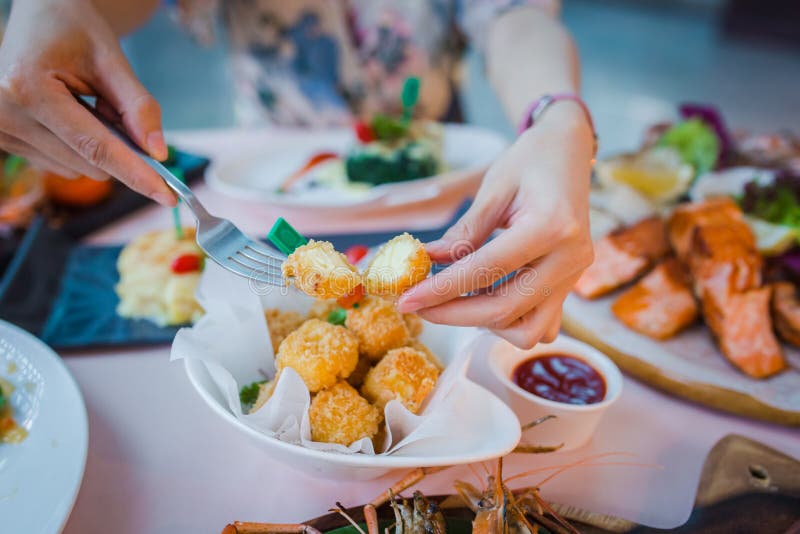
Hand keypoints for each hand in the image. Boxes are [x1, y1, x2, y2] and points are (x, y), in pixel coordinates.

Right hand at [0, 0, 175, 204]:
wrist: (39, 17)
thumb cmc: (74, 29)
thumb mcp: (112, 59)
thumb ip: (138, 107)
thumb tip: (159, 153)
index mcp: (29, 88)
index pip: (95, 146)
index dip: (136, 174)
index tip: (168, 196)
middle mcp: (5, 114)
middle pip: (89, 163)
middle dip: (120, 149)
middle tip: (118, 108)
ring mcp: (0, 131)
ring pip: (78, 169)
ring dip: (98, 147)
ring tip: (88, 103)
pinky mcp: (5, 142)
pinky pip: (62, 166)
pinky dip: (81, 148)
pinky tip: (72, 115)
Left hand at [397, 105, 594, 347]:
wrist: (570, 151)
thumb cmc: (531, 160)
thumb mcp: (493, 188)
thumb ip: (462, 232)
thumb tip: (424, 262)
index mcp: (550, 226)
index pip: (487, 270)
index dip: (442, 289)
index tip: (406, 299)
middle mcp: (569, 258)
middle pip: (505, 310)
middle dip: (454, 314)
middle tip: (418, 305)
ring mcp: (574, 275)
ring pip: (527, 330)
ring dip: (484, 324)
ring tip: (454, 299)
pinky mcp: (571, 284)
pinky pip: (541, 325)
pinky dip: (509, 322)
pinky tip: (485, 299)